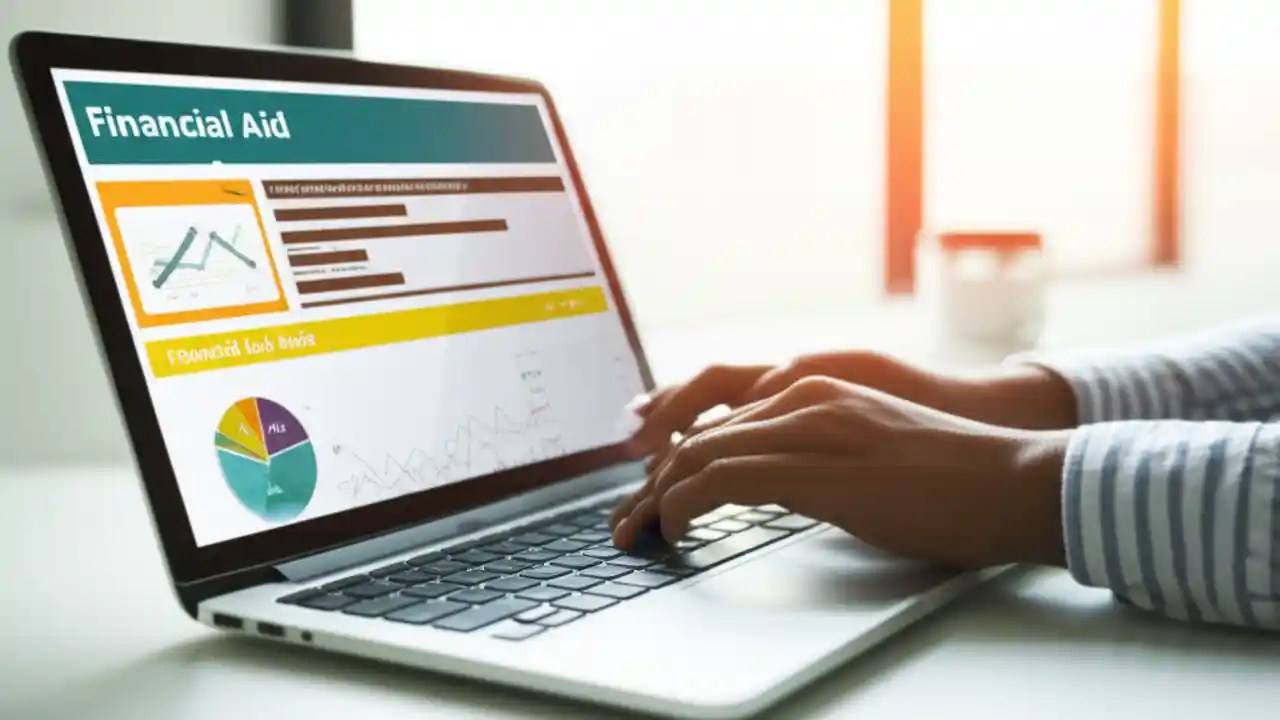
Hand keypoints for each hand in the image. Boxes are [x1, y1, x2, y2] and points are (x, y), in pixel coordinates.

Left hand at [612, 376, 1068, 568]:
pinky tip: (677, 529)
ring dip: (656, 498)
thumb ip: (815, 455)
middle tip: (626, 521)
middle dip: (650, 481)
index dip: (671, 454)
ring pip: (700, 453)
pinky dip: (687, 505)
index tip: (647, 488)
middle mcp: (803, 394)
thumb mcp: (866, 453)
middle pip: (697, 432)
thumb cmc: (951, 478)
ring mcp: (810, 424)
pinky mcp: (816, 465)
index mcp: (813, 387)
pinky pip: (724, 478)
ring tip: (638, 534)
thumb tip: (775, 485)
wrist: (1010, 478)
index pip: (717, 415)